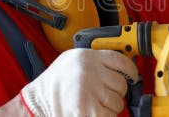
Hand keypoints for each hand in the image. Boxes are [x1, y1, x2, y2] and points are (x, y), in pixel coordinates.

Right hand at [21, 49, 138, 116]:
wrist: (36, 101)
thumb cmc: (53, 83)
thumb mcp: (73, 61)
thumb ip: (95, 62)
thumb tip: (120, 70)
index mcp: (87, 57)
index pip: (121, 61)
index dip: (131, 70)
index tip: (132, 76)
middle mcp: (90, 71)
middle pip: (121, 84)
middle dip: (115, 93)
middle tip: (103, 95)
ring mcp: (90, 90)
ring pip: (118, 102)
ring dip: (110, 107)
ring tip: (94, 104)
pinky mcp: (88, 109)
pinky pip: (110, 115)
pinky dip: (105, 116)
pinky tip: (94, 113)